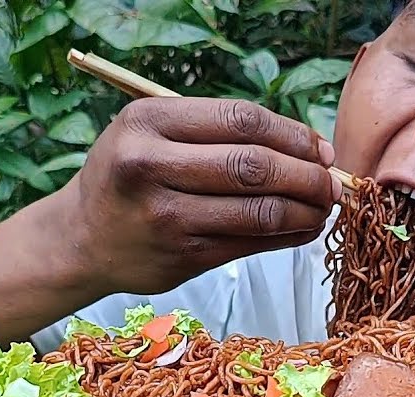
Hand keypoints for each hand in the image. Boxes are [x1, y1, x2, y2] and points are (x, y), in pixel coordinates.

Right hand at [55, 97, 340, 295]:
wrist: (82, 239)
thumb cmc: (131, 176)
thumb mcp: (153, 132)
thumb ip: (217, 131)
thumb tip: (310, 148)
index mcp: (148, 123)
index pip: (242, 121)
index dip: (293, 134)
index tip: (320, 148)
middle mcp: (151, 167)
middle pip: (255, 166)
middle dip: (308, 175)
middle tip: (331, 182)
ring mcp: (166, 216)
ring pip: (259, 211)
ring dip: (306, 210)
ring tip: (325, 207)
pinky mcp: (182, 257)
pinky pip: (251, 244)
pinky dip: (289, 236)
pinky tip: (304, 229)